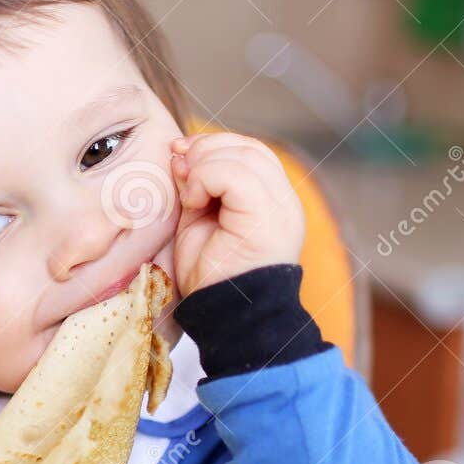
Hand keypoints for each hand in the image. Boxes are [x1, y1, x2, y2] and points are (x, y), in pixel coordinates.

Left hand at [170, 133, 305, 297]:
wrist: (225, 319)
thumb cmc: (210, 279)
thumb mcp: (198, 221)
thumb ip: (197, 186)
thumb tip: (181, 152)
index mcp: (272, 203)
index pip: (251, 152)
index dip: (214, 144)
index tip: (179, 155)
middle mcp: (284, 202)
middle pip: (250, 147)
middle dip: (207, 148)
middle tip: (179, 167)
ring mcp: (281, 208)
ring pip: (244, 154)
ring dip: (204, 163)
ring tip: (188, 194)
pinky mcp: (268, 216)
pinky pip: (234, 174)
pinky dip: (205, 178)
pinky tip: (193, 202)